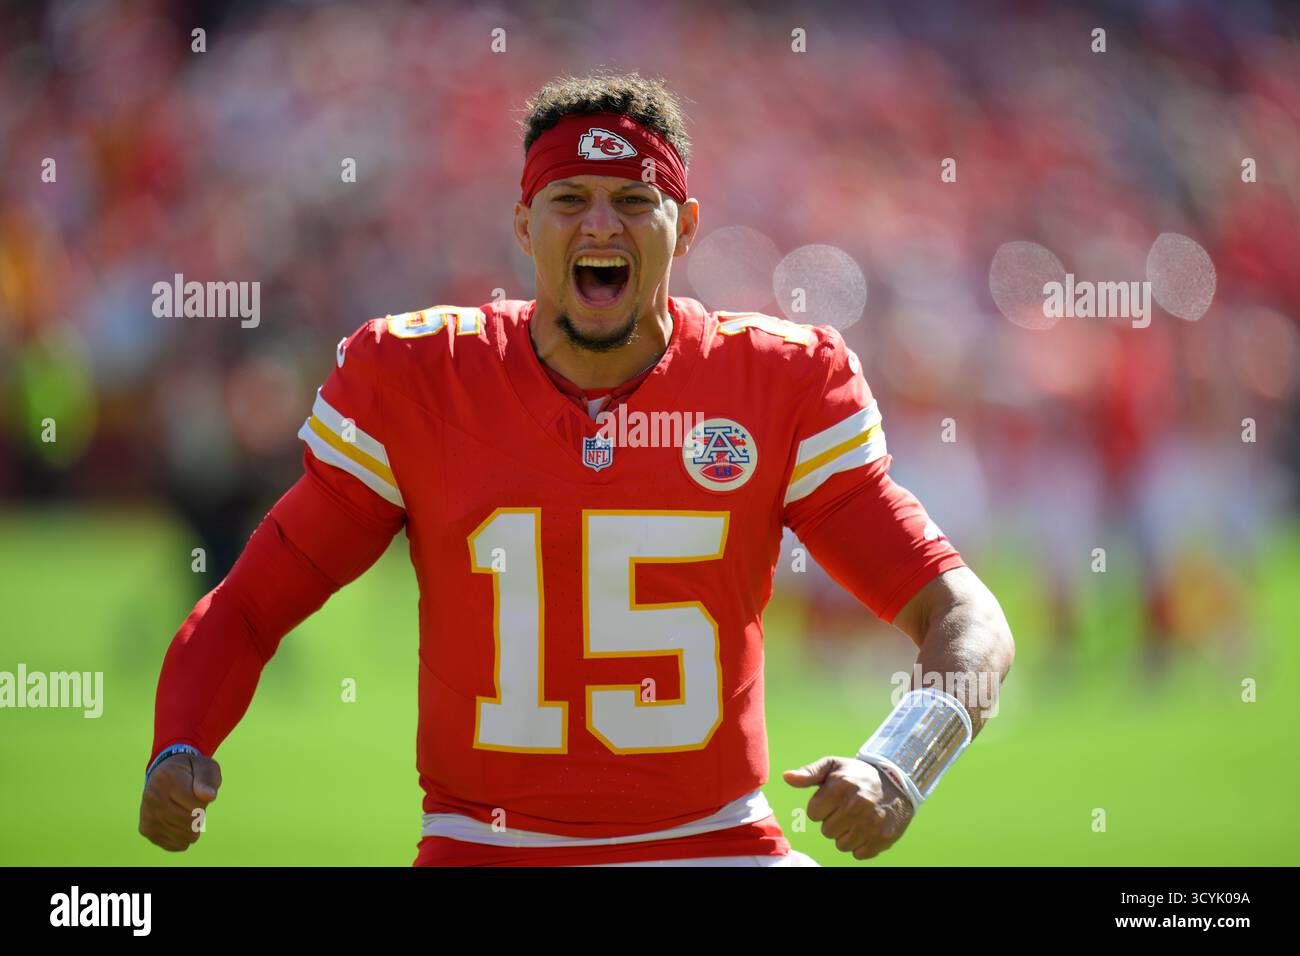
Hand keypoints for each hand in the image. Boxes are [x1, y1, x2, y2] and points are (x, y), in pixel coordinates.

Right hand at [139, 751, 221, 851]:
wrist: (166, 776)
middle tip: (194, 801)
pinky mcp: (146, 830)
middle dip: (200, 813)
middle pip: (189, 821)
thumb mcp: (205, 767)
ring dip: (193, 826)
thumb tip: (209, 796)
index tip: (198, 789)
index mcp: (166, 778)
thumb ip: (208, 779)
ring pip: (183, 836)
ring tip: (186, 810)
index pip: (196, 803)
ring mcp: (147, 815)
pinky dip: (185, 837)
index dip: (206, 798)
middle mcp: (151, 797)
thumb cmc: (191, 772)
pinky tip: (180, 822)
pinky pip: (176, 845)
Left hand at [783, 755, 913, 859]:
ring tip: (857, 818)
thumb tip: (787, 777)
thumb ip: (809, 773)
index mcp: (841, 786)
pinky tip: (868, 828)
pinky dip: (861, 844)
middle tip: (847, 808)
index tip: (833, 799)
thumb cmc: (858, 774)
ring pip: (841, 844)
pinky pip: (858, 854)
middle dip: (833, 821)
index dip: (821, 807)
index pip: (813, 813)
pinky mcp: (883, 838)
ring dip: (846, 834)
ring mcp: (871, 824)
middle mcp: (857, 805)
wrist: (897, 782)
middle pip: (826, 831)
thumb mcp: (833, 765)